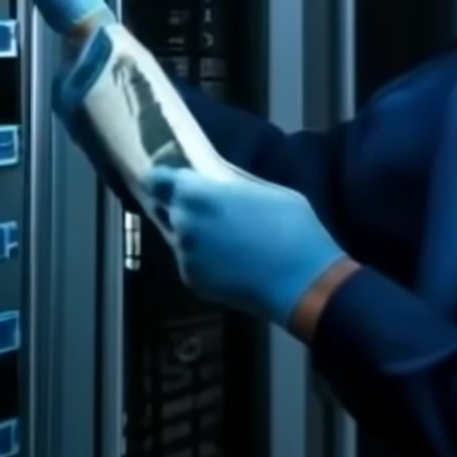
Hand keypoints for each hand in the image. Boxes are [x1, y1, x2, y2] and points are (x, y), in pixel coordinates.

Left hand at [144, 166, 346, 327]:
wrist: (299, 282)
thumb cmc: (290, 226)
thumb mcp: (266, 190)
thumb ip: (232, 183)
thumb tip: (218, 181)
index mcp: (198, 195)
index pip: (157, 179)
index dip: (160, 176)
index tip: (168, 175)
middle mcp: (182, 224)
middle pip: (164, 208)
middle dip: (178, 203)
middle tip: (204, 204)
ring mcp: (185, 257)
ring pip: (177, 235)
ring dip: (190, 231)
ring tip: (221, 233)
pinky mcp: (193, 282)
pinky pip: (190, 260)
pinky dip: (202, 256)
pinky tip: (228, 257)